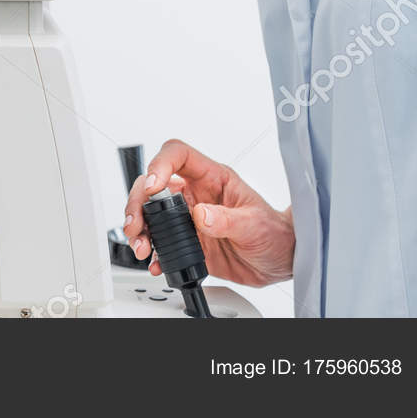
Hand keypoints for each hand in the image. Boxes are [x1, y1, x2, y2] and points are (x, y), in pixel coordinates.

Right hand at [121, 138, 293, 287]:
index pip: (178, 156)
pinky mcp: (188, 243)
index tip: (153, 187)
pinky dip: (154, 253)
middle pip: (154, 185)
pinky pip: (163, 243)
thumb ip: (227, 219)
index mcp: (212, 178)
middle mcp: (196, 194)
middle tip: (137, 224)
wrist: (280, 261)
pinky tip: (155, 262)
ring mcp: (189, 219)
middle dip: (139, 202)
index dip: (160, 164)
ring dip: (141, 228)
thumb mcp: (254, 224)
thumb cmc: (274, 233)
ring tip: (142, 247)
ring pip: (152, 214)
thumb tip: (200, 214)